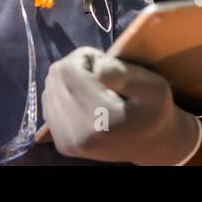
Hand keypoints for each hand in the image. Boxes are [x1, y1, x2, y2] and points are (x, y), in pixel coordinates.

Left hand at [41, 47, 201, 164]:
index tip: (106, 64)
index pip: (70, 68)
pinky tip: (83, 100)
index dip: (86, 56)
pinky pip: (48, 103)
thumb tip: (94, 66)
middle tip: (100, 75)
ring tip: (93, 88)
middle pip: (56, 76)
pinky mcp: (61, 143)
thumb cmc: (153, 112)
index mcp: (102, 119)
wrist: (149, 145)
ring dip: (69, 80)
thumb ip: (122, 72)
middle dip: (76, 66)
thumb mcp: (154, 86)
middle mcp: (78, 133)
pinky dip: (63, 94)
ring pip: (49, 87)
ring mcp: (66, 140)